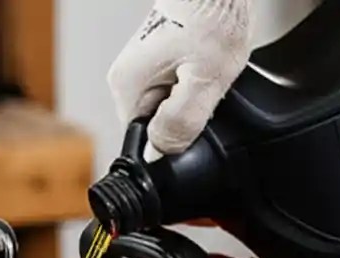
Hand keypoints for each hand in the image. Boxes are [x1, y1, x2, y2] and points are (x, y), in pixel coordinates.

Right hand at [108, 0, 251, 162]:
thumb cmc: (212, 19)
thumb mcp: (204, 80)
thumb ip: (180, 123)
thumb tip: (157, 156)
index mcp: (127, 86)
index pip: (144, 141)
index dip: (174, 140)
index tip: (195, 118)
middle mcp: (127, 79)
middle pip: (157, 126)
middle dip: (186, 119)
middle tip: (205, 90)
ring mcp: (141, 69)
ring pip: (169, 109)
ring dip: (193, 100)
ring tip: (206, 74)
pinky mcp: (157, 61)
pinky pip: (175, 91)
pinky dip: (196, 85)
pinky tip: (206, 67)